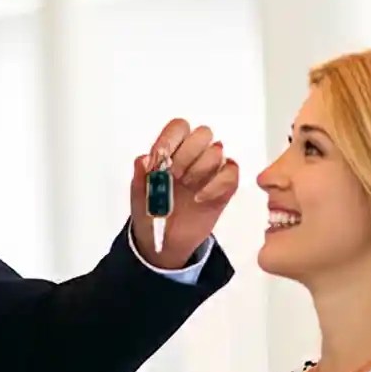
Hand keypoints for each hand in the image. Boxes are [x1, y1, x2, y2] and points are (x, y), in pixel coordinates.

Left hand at [130, 118, 238, 268]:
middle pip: (202, 133)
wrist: (165, 243)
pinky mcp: (224, 188)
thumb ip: (141, 177)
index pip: (178, 128)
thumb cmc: (151, 214)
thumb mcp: (139, 197)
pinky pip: (231, 172)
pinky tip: (201, 198)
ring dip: (201, 169)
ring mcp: (210, 171)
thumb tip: (143, 160)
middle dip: (188, 153)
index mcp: (170, 151)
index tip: (162, 157)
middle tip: (176, 176)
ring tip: (188, 189)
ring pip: (217, 150)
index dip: (172, 138)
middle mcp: (192, 156)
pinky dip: (217, 184)